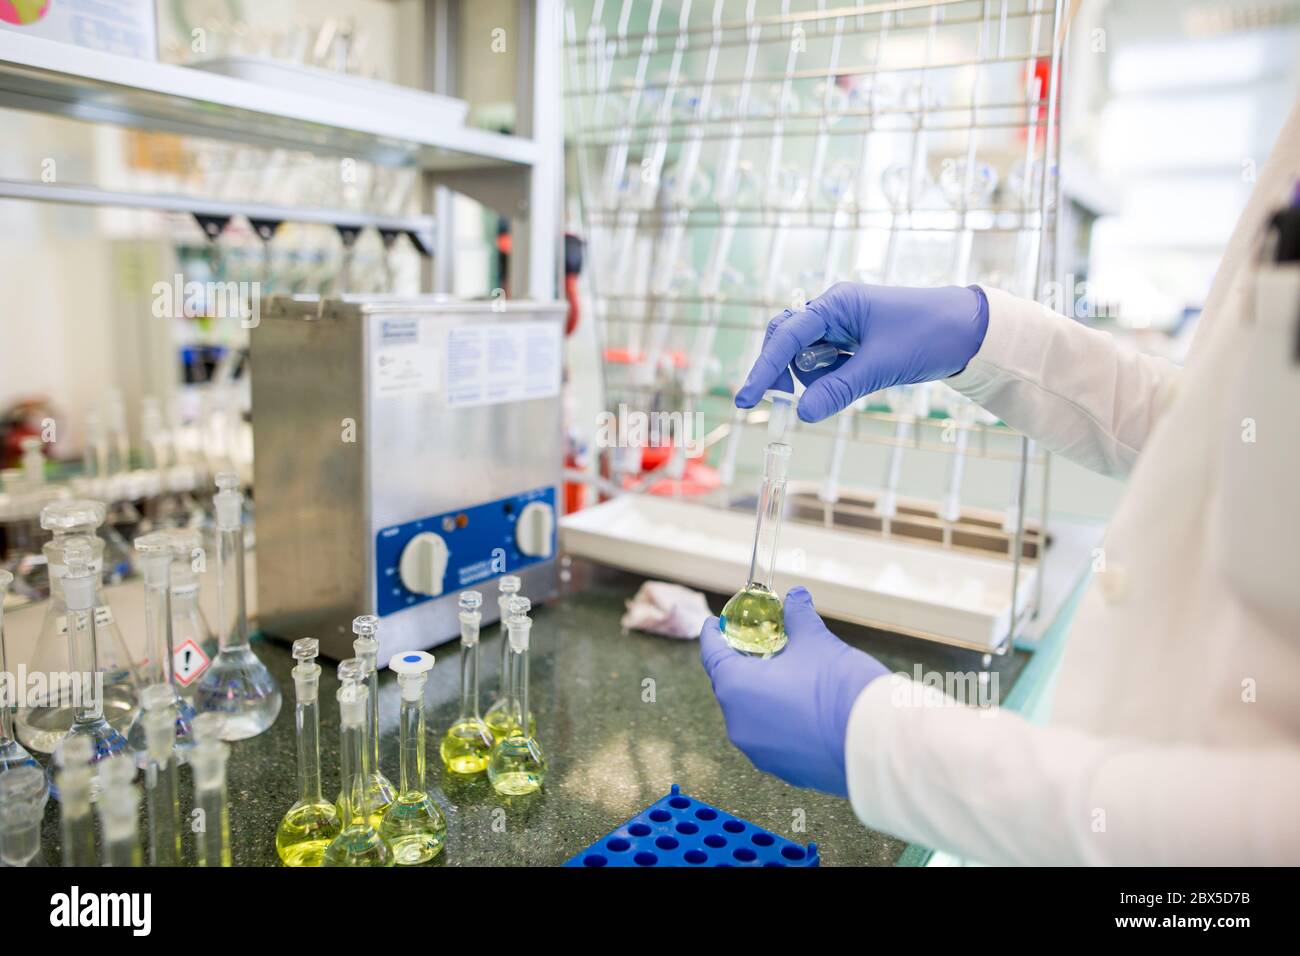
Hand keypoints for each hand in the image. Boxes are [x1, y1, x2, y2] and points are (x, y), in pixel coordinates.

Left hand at [700, 587, 888, 796]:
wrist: (877, 744)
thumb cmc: (840, 689)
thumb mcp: (816, 641)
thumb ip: (798, 617)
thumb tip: (796, 598)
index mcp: (737, 688)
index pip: (712, 655)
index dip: (713, 635)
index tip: (715, 624)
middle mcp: (739, 724)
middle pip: (731, 685)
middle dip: (744, 663)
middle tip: (761, 644)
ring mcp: (760, 751)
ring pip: (751, 714)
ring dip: (762, 693)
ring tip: (786, 675)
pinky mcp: (783, 769)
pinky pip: (772, 737)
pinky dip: (779, 719)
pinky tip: (802, 707)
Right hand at [735, 282, 989, 422]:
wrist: (970, 330)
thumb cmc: (929, 334)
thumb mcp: (882, 366)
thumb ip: (839, 390)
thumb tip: (801, 415)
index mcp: (836, 304)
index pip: (787, 336)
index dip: (765, 369)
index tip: (747, 400)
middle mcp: (833, 311)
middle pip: (786, 342)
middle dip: (785, 373)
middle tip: (785, 402)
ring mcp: (842, 326)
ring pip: (806, 358)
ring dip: (817, 379)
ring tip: (856, 381)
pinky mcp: (853, 342)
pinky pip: (827, 365)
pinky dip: (832, 379)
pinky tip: (859, 378)